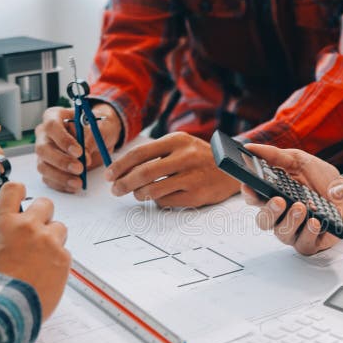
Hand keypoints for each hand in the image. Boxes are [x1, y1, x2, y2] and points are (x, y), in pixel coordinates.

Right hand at [0, 182, 70, 319]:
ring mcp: (48, 240)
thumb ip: (6, 232)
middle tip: (38, 232)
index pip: (14, 189)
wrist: (5, 307)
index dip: (20, 192)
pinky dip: (58, 261)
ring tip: (41, 258)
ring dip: (54, 239)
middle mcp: (27, 226)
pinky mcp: (63, 256)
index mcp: (4, 222)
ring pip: (60, 227)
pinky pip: (65, 251)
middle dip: (44, 215)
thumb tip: (17, 229)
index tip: (23, 199)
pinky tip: (46, 273)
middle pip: (46, 204)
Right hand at [34, 103, 121, 192]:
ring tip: (79, 182)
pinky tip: (74, 186)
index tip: (79, 152)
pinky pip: (48, 178)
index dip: (63, 140)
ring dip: (60, 176)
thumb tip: (84, 155)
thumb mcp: (101, 128)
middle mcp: (45, 134)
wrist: (102, 137)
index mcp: (55, 116)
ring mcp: (44, 151)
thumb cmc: (99, 128)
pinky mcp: (48, 166)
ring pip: (43, 166)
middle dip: (61, 161)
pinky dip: (61, 184)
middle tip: (80, 169)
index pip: (51, 126)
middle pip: (43, 149)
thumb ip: (92, 138)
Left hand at [105, 131, 239, 207]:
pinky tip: (159, 197)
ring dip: (139, 194)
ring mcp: (192, 177)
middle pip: (143, 173)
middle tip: (115, 190)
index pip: (140, 153)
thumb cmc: (199, 158)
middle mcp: (184, 157)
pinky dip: (157, 201)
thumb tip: (123, 168)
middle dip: (123, 183)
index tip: (109, 174)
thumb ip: (155, 153)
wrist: (233, 169)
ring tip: (138, 194)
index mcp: (176, 140)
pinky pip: (166, 202)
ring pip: (152, 190)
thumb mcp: (180, 146)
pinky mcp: (196, 195)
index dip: (120, 165)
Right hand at [240, 144, 342, 254]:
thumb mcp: (298, 160)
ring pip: (282, 234)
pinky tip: (314, 221)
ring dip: (290, 220)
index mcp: (274, 195)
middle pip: (263, 220)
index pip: (254, 198)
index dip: (249, 193)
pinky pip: (303, 245)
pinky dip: (308, 233)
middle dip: (269, 211)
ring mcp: (295, 231)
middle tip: (279, 200)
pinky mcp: (311, 242)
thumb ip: (274, 155)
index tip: (250, 186)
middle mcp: (281, 216)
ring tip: (301, 207)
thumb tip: (249, 147)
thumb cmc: (322, 178)